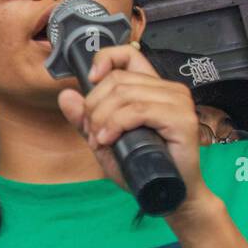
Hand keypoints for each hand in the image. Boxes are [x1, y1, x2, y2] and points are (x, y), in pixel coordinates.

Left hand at [56, 43, 212, 210]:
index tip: (90, 80)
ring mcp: (177, 102)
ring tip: (100, 140)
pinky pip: (138, 111)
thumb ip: (85, 119)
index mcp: (152, 88)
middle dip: (94, 106)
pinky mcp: (181, 119)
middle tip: (92, 133)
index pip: (128, 54)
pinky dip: (116, 124)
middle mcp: (168, 89)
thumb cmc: (140, 167)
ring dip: (102, 119)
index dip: (104, 59)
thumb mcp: (104, 140)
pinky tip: (109, 139)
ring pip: (124, 94)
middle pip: (117, 79)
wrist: (167, 193)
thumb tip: (66, 95)